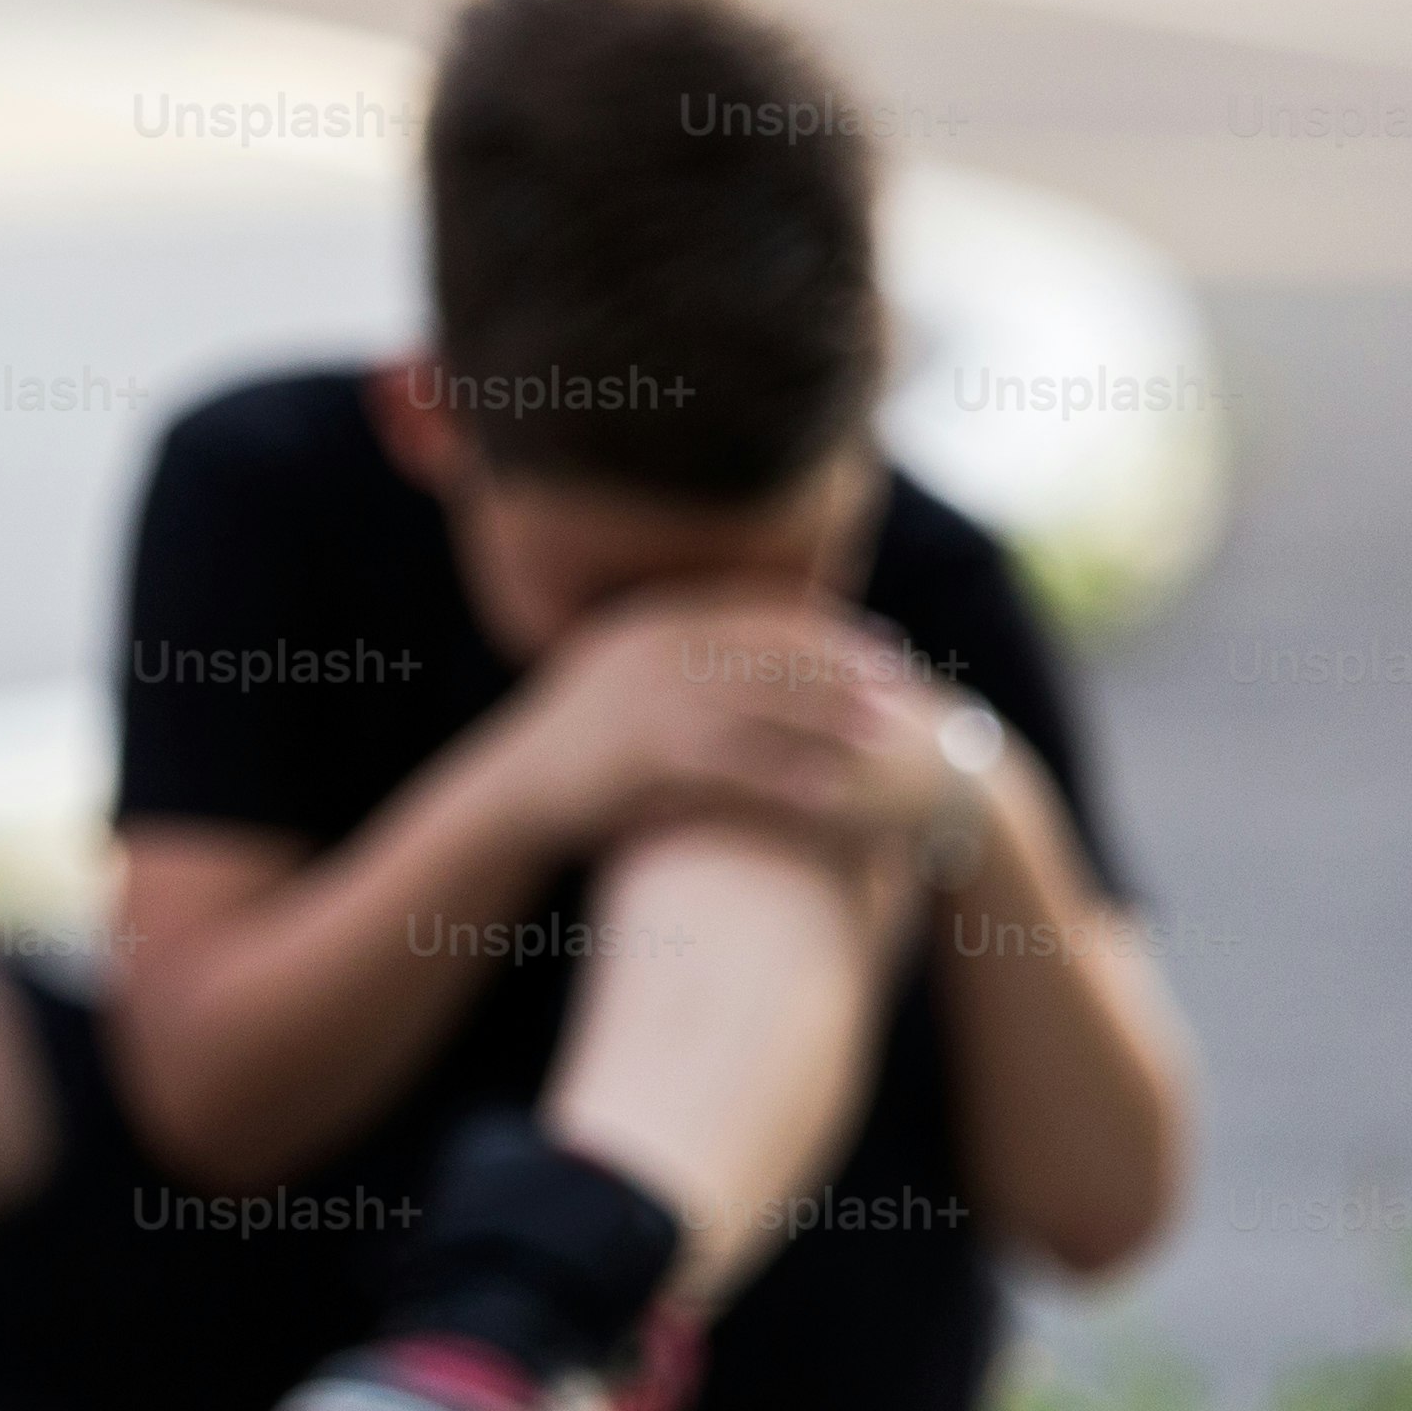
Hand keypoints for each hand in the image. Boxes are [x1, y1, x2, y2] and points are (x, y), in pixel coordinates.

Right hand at [475, 590, 964, 868]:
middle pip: (770, 653)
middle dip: (842, 670)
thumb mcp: (622, 683)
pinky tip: (835, 794)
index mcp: (653, 624)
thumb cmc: (576, 748)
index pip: (759, 616)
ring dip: (831, 719)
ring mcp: (645, 702)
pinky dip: (788, 777)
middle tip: (905, 688)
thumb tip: (747, 655)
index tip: (884, 648)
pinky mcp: (642, 757)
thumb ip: (681, 660)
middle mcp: (653, 651)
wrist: (506, 795)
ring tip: (890, 738)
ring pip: (761, 705)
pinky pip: (733, 765)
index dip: (826, 632)